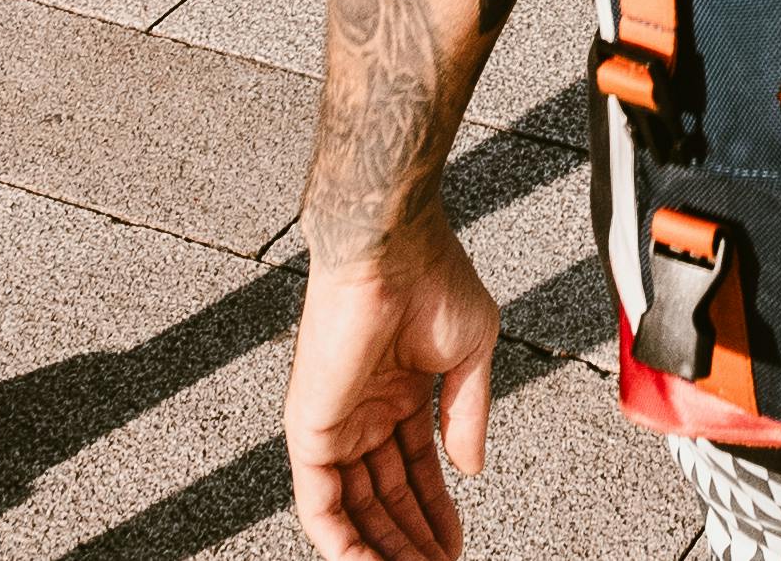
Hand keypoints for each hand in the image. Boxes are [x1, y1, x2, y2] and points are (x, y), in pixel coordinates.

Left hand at [289, 212, 500, 560]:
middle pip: (385, 496)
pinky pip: (320, 503)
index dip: (436, 510)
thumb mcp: (470, 354)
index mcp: (397, 389)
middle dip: (412, 539)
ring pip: (352, 509)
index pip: (415, 468)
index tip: (454, 544)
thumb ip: (467, 416)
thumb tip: (470, 469)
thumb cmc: (430, 277)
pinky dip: (342, 542)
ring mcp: (334, 422)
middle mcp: (362, 411)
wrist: (390, 249)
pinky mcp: (309, 429)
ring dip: (384, 548)